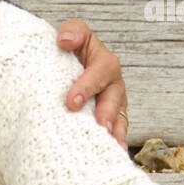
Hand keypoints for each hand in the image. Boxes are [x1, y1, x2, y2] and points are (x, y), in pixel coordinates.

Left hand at [55, 18, 128, 149]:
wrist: (64, 65)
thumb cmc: (67, 52)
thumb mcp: (70, 35)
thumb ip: (71, 32)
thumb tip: (65, 40)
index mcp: (101, 59)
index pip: (99, 67)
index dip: (87, 84)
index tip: (72, 101)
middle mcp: (111, 79)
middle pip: (113, 95)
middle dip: (105, 111)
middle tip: (98, 124)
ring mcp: (114, 98)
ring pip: (119, 114)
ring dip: (115, 128)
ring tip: (109, 142)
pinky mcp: (112, 115)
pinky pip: (119, 128)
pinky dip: (117, 140)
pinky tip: (114, 152)